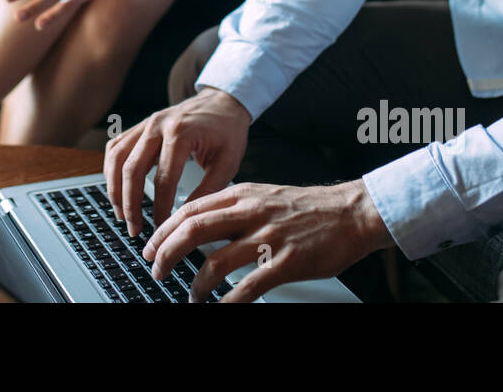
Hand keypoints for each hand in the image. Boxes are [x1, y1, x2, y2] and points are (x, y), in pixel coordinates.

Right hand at [103, 86, 250, 236]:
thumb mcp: (228, 162)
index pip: (164, 180)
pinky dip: (111, 170)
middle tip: (134, 229)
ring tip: (121, 214)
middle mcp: (157, 126)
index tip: (160, 229)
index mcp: (181, 134)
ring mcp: (145, 123)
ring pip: (117, 158)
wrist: (222, 102)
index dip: (160, 208)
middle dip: (131, 204)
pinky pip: (115, 147)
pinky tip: (117, 189)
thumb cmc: (227, 132)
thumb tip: (186, 218)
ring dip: (115, 189)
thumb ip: (209, 190)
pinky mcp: (140, 125)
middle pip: (133, 169)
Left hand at [141, 179, 394, 302]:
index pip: (190, 209)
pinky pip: (248, 286)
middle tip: (156, 270)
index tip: (151, 246)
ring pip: (215, 261)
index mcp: (242, 194)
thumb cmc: (308, 207)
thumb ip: (233, 207)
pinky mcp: (286, 262)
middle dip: (167, 253)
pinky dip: (228, 300)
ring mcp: (268, 237)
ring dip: (196, 284)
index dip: (164, 231)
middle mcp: (251, 212)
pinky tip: (220, 307)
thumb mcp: (263, 195)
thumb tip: (199, 222)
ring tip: (191, 296)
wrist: (351, 212)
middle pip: (193, 230)